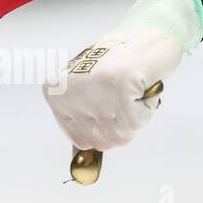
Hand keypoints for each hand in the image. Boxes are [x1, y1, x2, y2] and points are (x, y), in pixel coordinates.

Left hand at [42, 29, 181, 152]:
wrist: (146, 35)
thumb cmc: (117, 66)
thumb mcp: (89, 93)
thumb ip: (83, 124)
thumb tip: (82, 167)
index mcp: (55, 92)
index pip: (80, 140)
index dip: (104, 128)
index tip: (109, 101)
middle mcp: (69, 91)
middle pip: (101, 141)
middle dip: (121, 124)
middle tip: (123, 94)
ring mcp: (93, 89)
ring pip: (120, 136)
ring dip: (135, 117)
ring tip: (131, 88)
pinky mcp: (119, 86)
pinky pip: (137, 122)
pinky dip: (147, 108)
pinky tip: (141, 85)